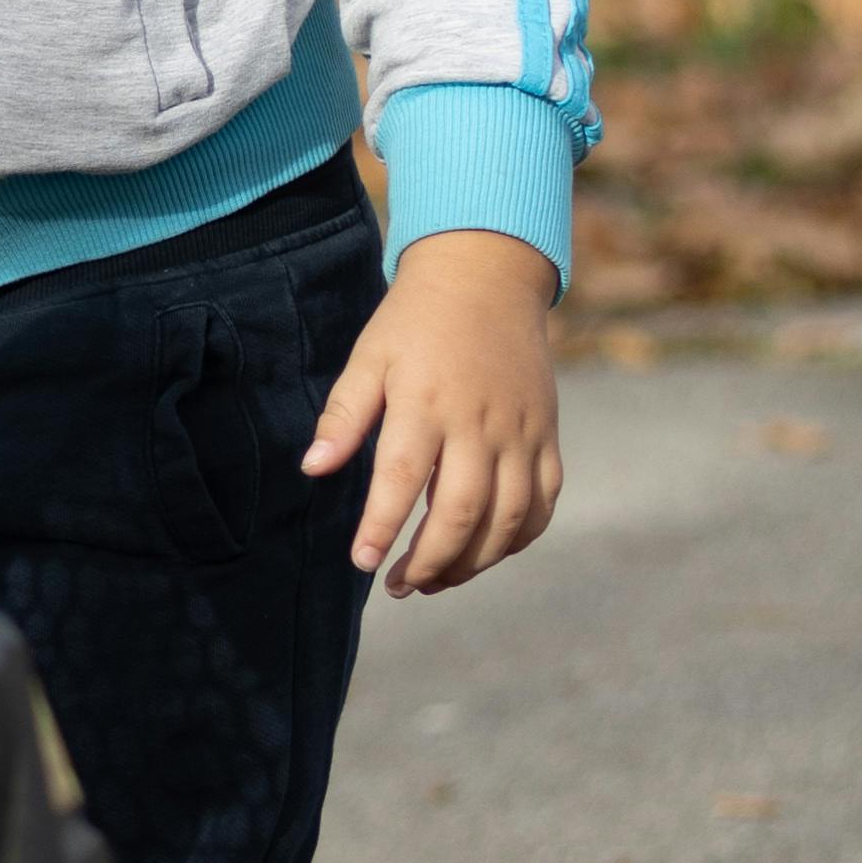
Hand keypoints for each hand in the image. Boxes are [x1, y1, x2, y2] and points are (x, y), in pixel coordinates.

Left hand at [302, 230, 563, 595]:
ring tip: (437, 579)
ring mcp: (521, 432)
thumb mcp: (369, 357)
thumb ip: (344, 416)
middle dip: (430, 561)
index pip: (402, 480)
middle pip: (461, 512)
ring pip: (508, 518)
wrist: (487, 276)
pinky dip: (518, 538)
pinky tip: (486, 552)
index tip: (363, 562)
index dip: (381, 529)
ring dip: (473, 561)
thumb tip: (313, 468)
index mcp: (426, 402)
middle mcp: (479, 422)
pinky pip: (543, 502)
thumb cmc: (416, 321)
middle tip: (399, 585)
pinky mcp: (548, 435)